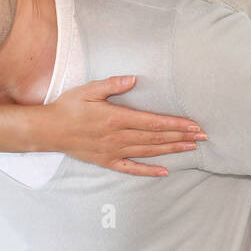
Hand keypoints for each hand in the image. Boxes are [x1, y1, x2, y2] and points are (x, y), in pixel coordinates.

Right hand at [37, 75, 205, 175]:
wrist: (47, 130)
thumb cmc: (68, 107)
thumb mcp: (89, 90)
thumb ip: (112, 84)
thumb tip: (133, 78)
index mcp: (116, 118)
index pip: (154, 122)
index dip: (176, 124)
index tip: (194, 125)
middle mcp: (118, 137)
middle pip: (156, 137)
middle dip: (182, 136)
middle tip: (203, 137)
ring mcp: (113, 151)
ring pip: (148, 151)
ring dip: (171, 150)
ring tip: (191, 148)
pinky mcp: (107, 161)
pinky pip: (131, 169)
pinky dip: (149, 171)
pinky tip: (164, 171)